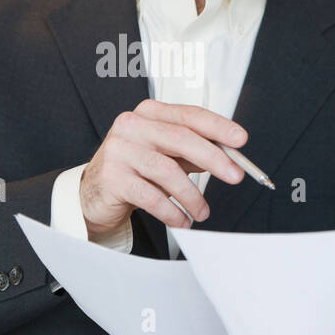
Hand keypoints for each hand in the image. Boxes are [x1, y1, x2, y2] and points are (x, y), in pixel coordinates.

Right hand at [79, 100, 247, 238]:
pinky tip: (181, 220)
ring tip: (202, 212)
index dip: (218, 127)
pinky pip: (150, 196)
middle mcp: (132, 126)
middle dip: (214, 159)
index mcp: (149, 113)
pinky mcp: (112, 177)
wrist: (94, 193)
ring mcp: (119, 150)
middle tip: (235, 176)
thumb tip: (228, 156)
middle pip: (181, 138)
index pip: (189, 115)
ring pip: (167, 170)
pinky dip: (172, 211)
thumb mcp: (166, 155)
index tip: (240, 139)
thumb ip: (193, 152)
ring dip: (192, 195)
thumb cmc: (135, 170)